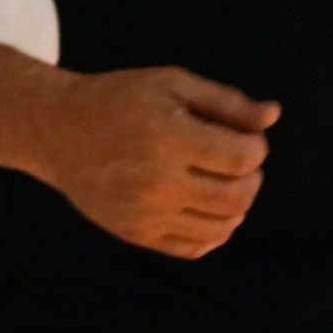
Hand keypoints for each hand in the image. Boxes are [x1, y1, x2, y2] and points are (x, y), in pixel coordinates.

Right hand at [24, 67, 278, 260]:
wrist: (58, 131)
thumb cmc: (118, 99)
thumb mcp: (171, 84)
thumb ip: (224, 101)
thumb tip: (273, 115)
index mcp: (169, 138)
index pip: (242, 158)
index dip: (256, 148)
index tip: (245, 138)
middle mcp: (160, 182)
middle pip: (237, 197)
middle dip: (251, 179)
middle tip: (238, 162)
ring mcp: (147, 215)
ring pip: (220, 227)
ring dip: (236, 206)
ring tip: (223, 185)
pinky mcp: (137, 235)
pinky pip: (193, 248)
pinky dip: (212, 232)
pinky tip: (205, 209)